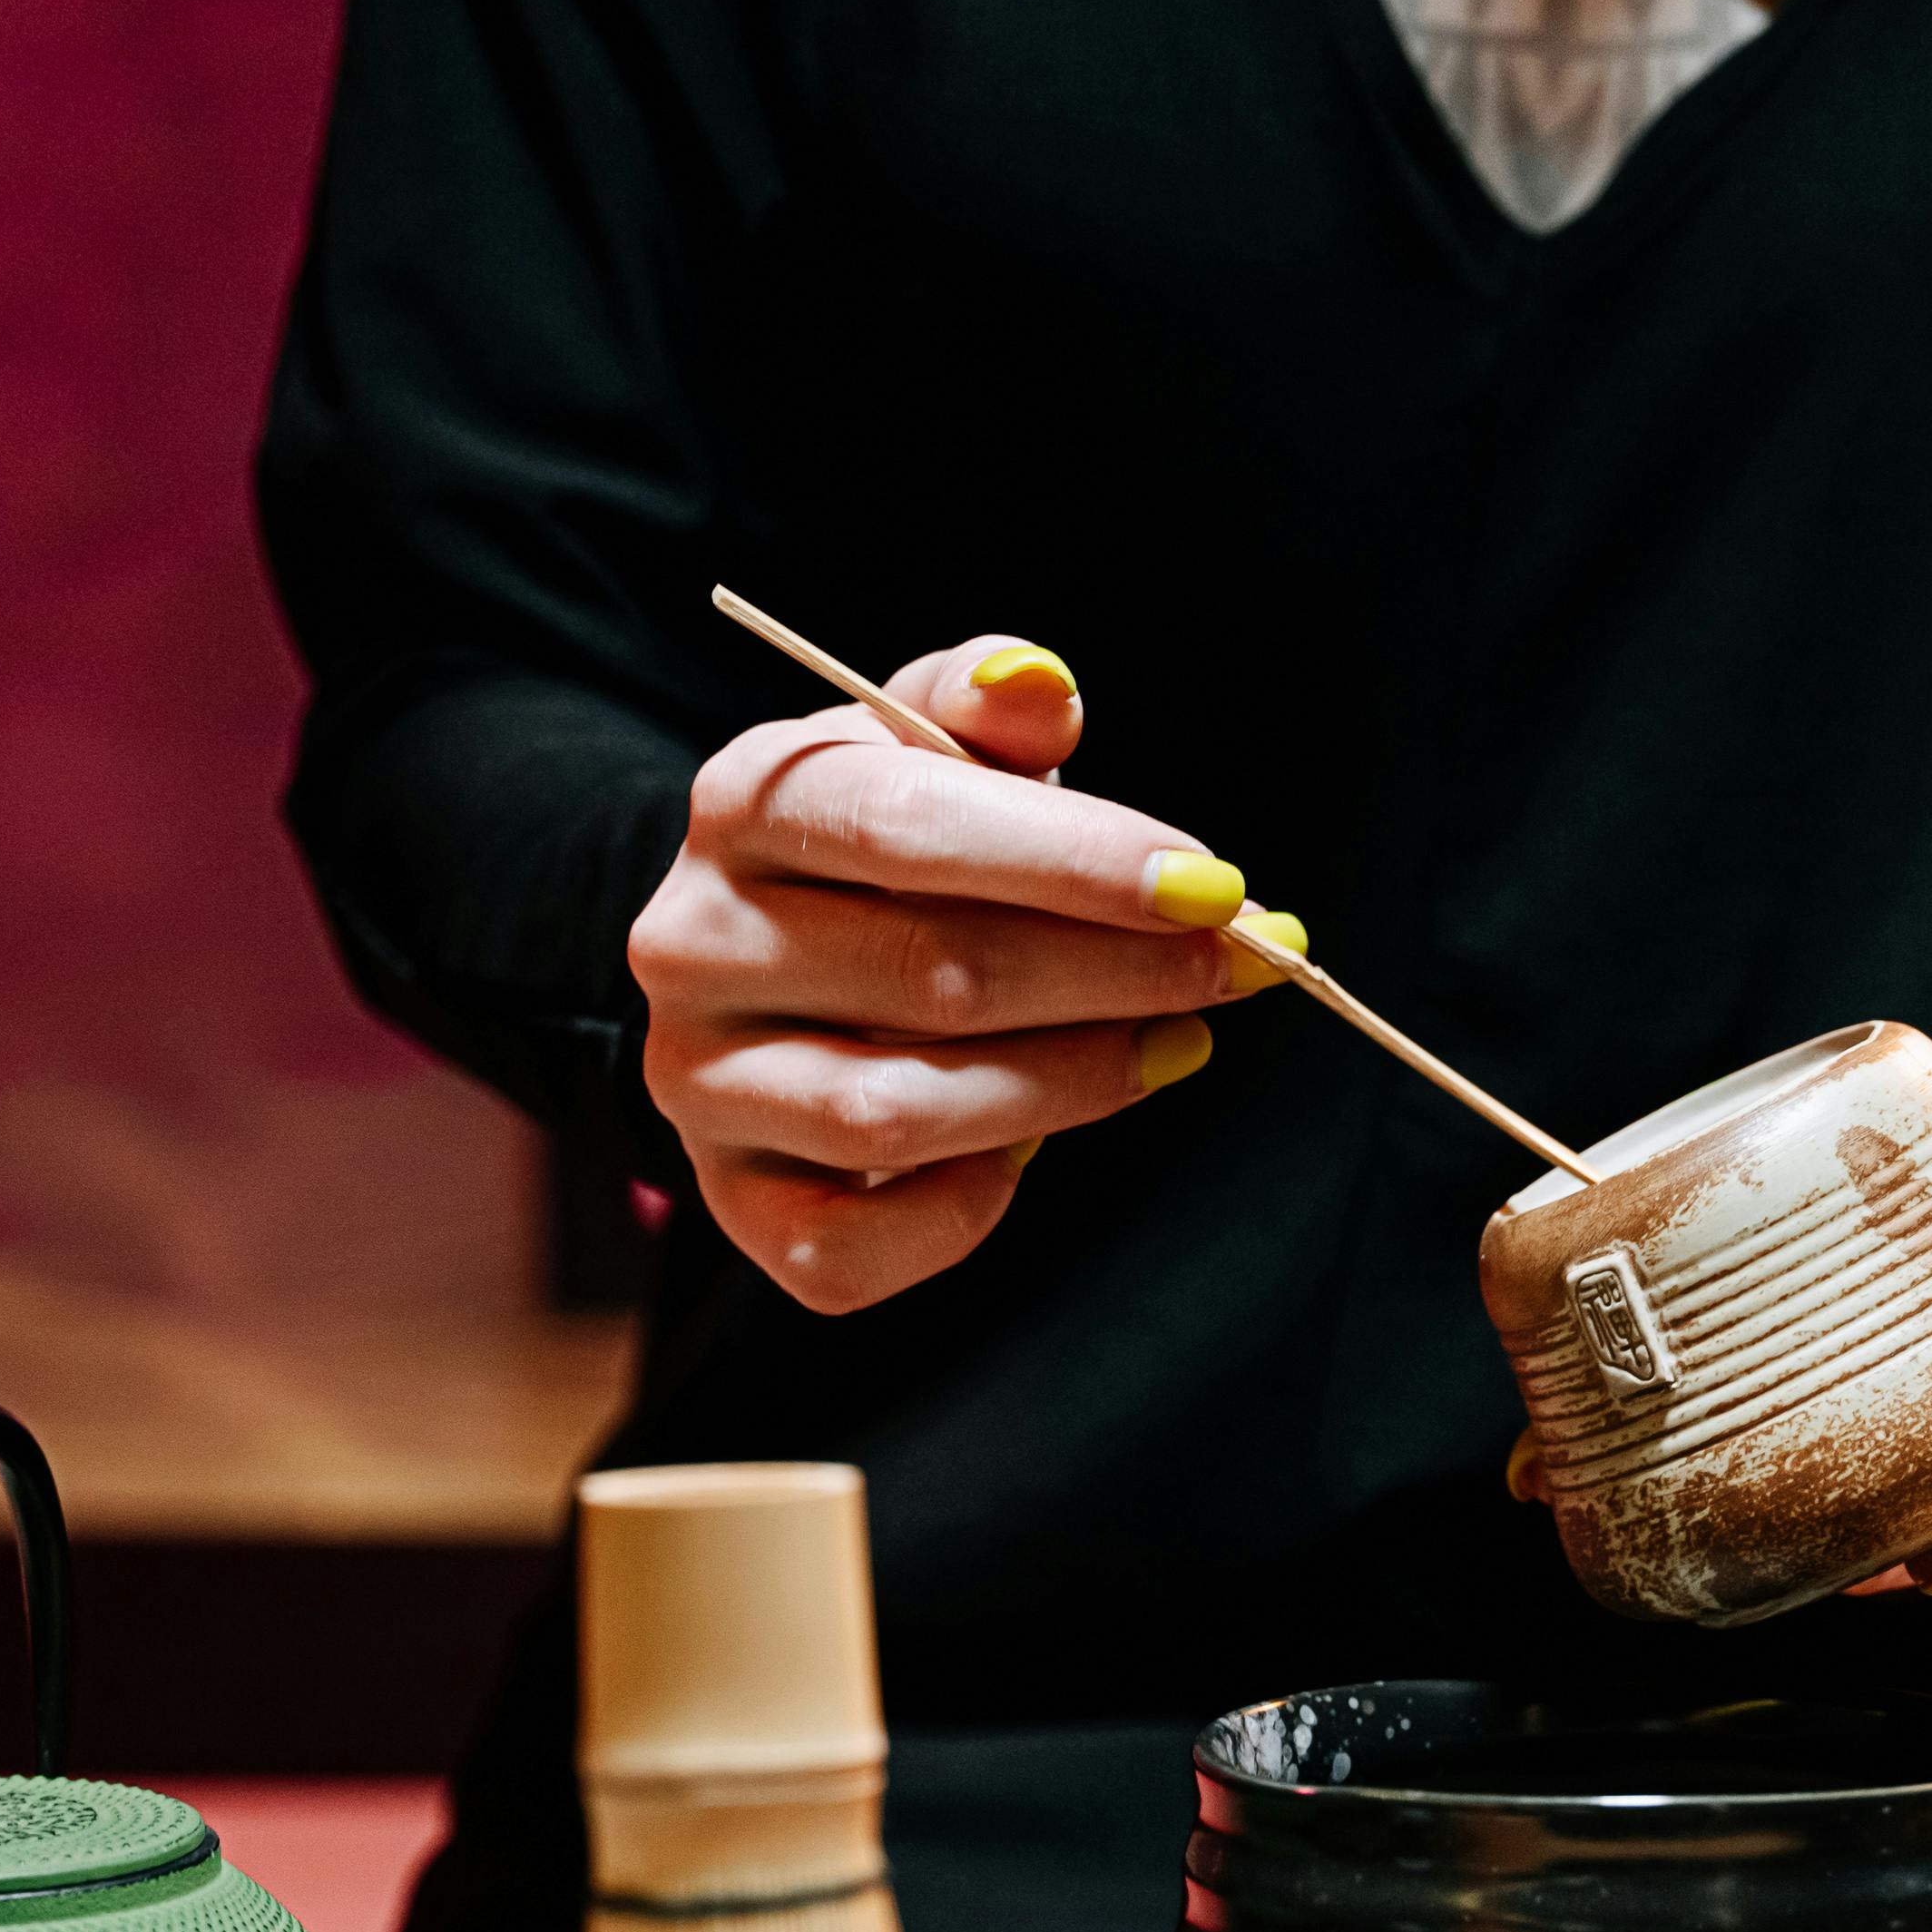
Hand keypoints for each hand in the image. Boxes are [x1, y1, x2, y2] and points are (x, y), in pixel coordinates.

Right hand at [633, 638, 1282, 1312]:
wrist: (774, 966)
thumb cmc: (889, 853)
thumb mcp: (930, 749)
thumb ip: (990, 712)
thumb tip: (1038, 688)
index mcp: (745, 805)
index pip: (906, 827)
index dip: (1076, 861)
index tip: (1214, 887)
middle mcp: (694, 943)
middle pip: (932, 974)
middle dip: (1116, 974)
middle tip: (1237, 968)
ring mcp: (701, 1083)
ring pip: (898, 1110)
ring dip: (1070, 1086)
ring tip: (1172, 1047)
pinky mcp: (734, 1201)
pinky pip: (856, 1244)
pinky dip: (968, 1207)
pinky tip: (1038, 1147)